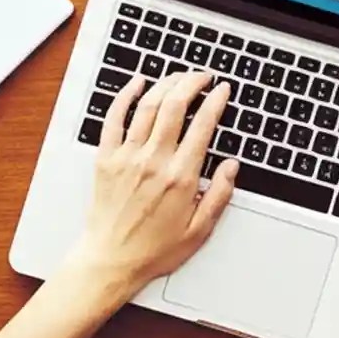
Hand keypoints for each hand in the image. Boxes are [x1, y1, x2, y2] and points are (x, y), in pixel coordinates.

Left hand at [62, 72, 238, 311]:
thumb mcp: (199, 230)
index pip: (203, 125)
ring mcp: (127, 157)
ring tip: (179, 77)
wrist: (110, 260)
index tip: (223, 90)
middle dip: (193, 82)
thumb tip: (232, 166)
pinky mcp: (106, 159)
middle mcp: (154, 161)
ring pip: (147, 105)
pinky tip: (136, 84)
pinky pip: (114, 118)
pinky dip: (125, 96)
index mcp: (180, 177)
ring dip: (166, 84)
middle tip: (203, 77)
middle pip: (175, 105)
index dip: (216, 101)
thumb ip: (220, 195)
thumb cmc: (153, 250)